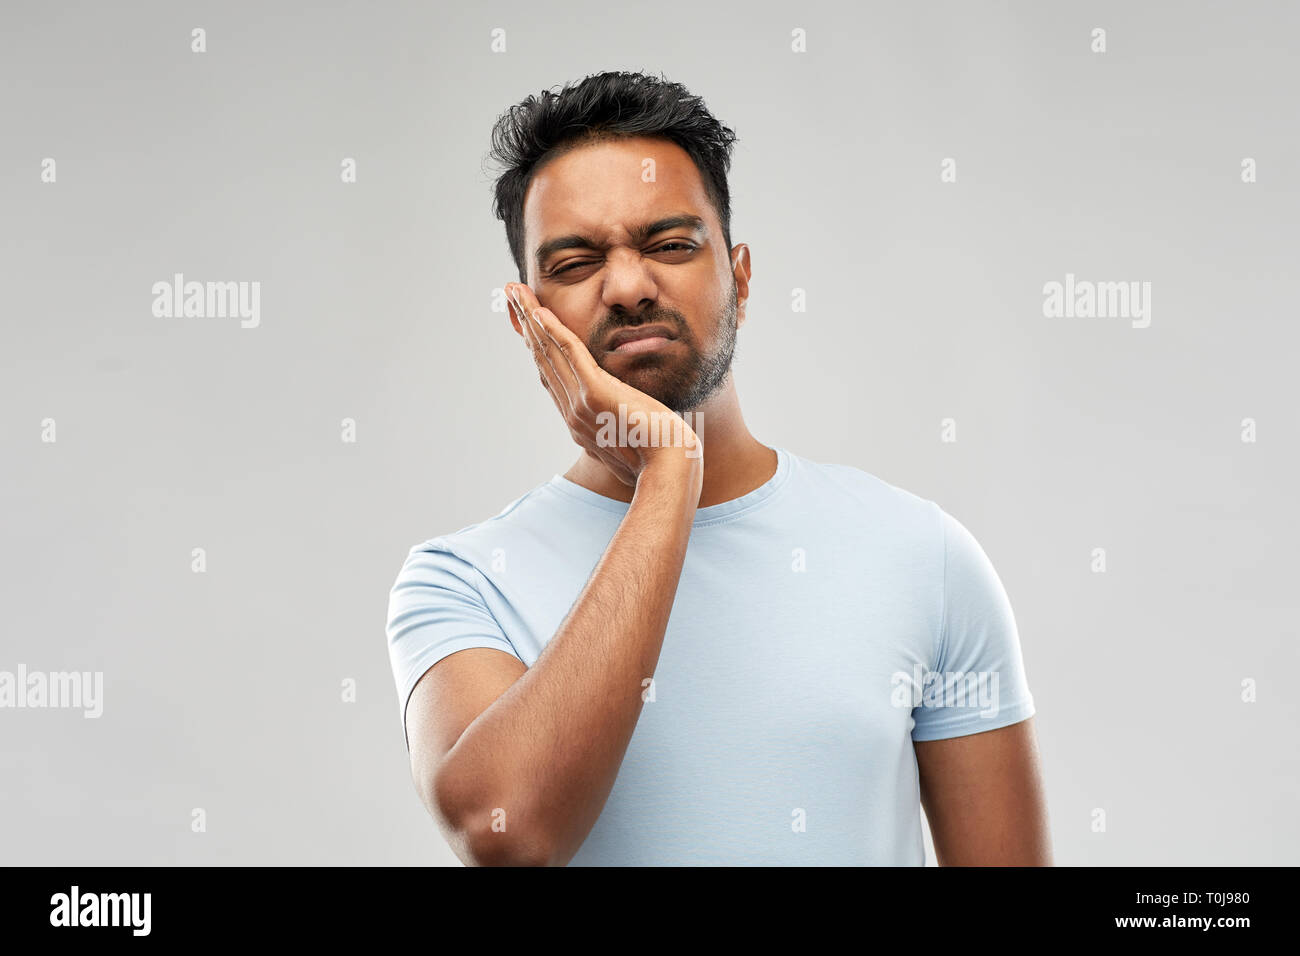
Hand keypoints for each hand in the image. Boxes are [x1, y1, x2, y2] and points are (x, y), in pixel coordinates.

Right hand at [506, 282, 701, 486]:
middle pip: (541, 359)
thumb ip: (620, 429)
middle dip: (524, 324)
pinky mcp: (595, 395)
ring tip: (515, 291)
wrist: (669, 470)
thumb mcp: (631, 444)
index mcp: (579, 420)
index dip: (535, 345)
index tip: (526, 323)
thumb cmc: (660, 461)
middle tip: (510, 295)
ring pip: (548, 352)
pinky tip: (541, 313)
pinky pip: (570, 355)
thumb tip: (624, 423)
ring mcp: (580, 404)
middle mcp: (572, 412)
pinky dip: (554, 332)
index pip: (550, 375)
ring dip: (530, 318)